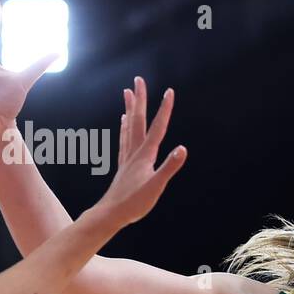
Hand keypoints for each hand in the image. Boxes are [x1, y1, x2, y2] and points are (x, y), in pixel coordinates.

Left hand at [90, 77, 187, 229]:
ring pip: (129, 126)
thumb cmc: (134, 203)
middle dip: (140, 99)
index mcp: (145, 155)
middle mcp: (135, 152)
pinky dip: (125, 127)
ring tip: (128, 93)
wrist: (110, 214)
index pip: (157, 128)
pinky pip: (124, 139)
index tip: (169, 91)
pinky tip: (124, 121)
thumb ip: (169, 167)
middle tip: (138, 79)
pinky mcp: (124, 164)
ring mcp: (128, 157)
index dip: (164, 109)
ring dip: (130, 108)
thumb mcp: (156, 187)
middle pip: (138, 120)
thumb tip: (182, 148)